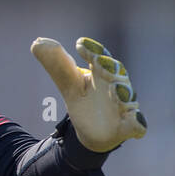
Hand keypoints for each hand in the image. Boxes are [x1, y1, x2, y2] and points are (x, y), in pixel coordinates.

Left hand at [30, 36, 146, 152]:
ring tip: (115, 87)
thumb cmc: (85, 102)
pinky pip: (137, 124)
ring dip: (123, 92)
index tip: (80, 44)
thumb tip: (37, 42)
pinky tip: (134, 118)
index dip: (92, 50)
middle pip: (116, 73)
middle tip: (99, 62)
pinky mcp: (130, 126)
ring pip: (128, 97)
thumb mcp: (68, 84)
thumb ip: (56, 64)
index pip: (99, 57)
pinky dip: (137, 121)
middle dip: (109, 67)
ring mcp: (125, 106)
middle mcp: (117, 86)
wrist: (92, 133)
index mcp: (102, 73)